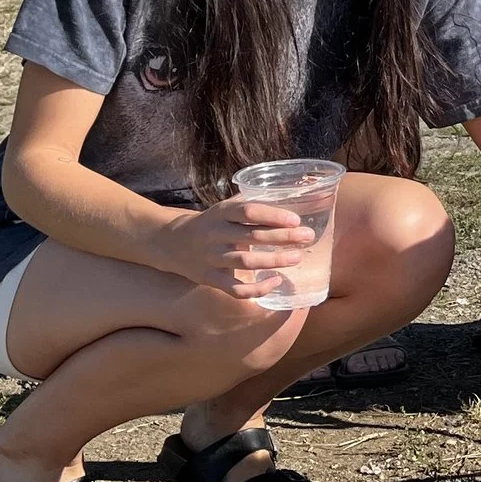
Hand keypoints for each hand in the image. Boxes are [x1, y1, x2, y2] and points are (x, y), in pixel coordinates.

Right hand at [164, 197, 315, 297]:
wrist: (172, 243)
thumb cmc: (212, 222)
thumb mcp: (226, 208)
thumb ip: (253, 203)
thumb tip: (294, 192)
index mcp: (221, 212)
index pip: (249, 211)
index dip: (273, 215)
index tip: (296, 220)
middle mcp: (214, 234)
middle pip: (252, 236)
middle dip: (282, 237)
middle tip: (307, 237)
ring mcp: (211, 258)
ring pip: (246, 262)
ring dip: (274, 260)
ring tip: (297, 257)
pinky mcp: (209, 278)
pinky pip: (235, 288)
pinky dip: (257, 289)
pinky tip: (275, 281)